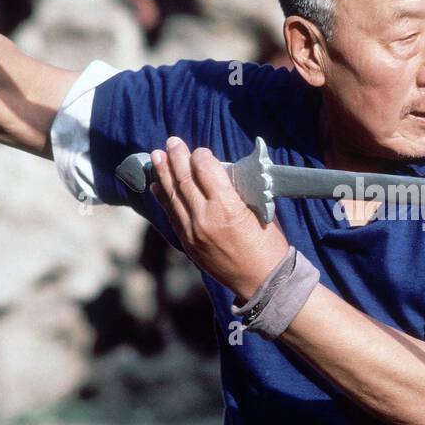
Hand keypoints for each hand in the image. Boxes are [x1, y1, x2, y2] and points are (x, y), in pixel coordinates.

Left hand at [150, 137, 291, 298]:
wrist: (263, 282)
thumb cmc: (268, 245)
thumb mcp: (259, 211)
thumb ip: (236, 192)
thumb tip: (218, 175)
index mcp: (227, 207)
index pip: (206, 170)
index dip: (201, 156)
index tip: (200, 150)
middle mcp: (205, 218)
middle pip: (185, 179)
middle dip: (177, 158)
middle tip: (171, 142)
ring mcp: (193, 232)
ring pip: (173, 196)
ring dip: (164, 174)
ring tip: (156, 156)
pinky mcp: (188, 244)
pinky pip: (172, 215)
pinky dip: (163, 198)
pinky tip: (157, 186)